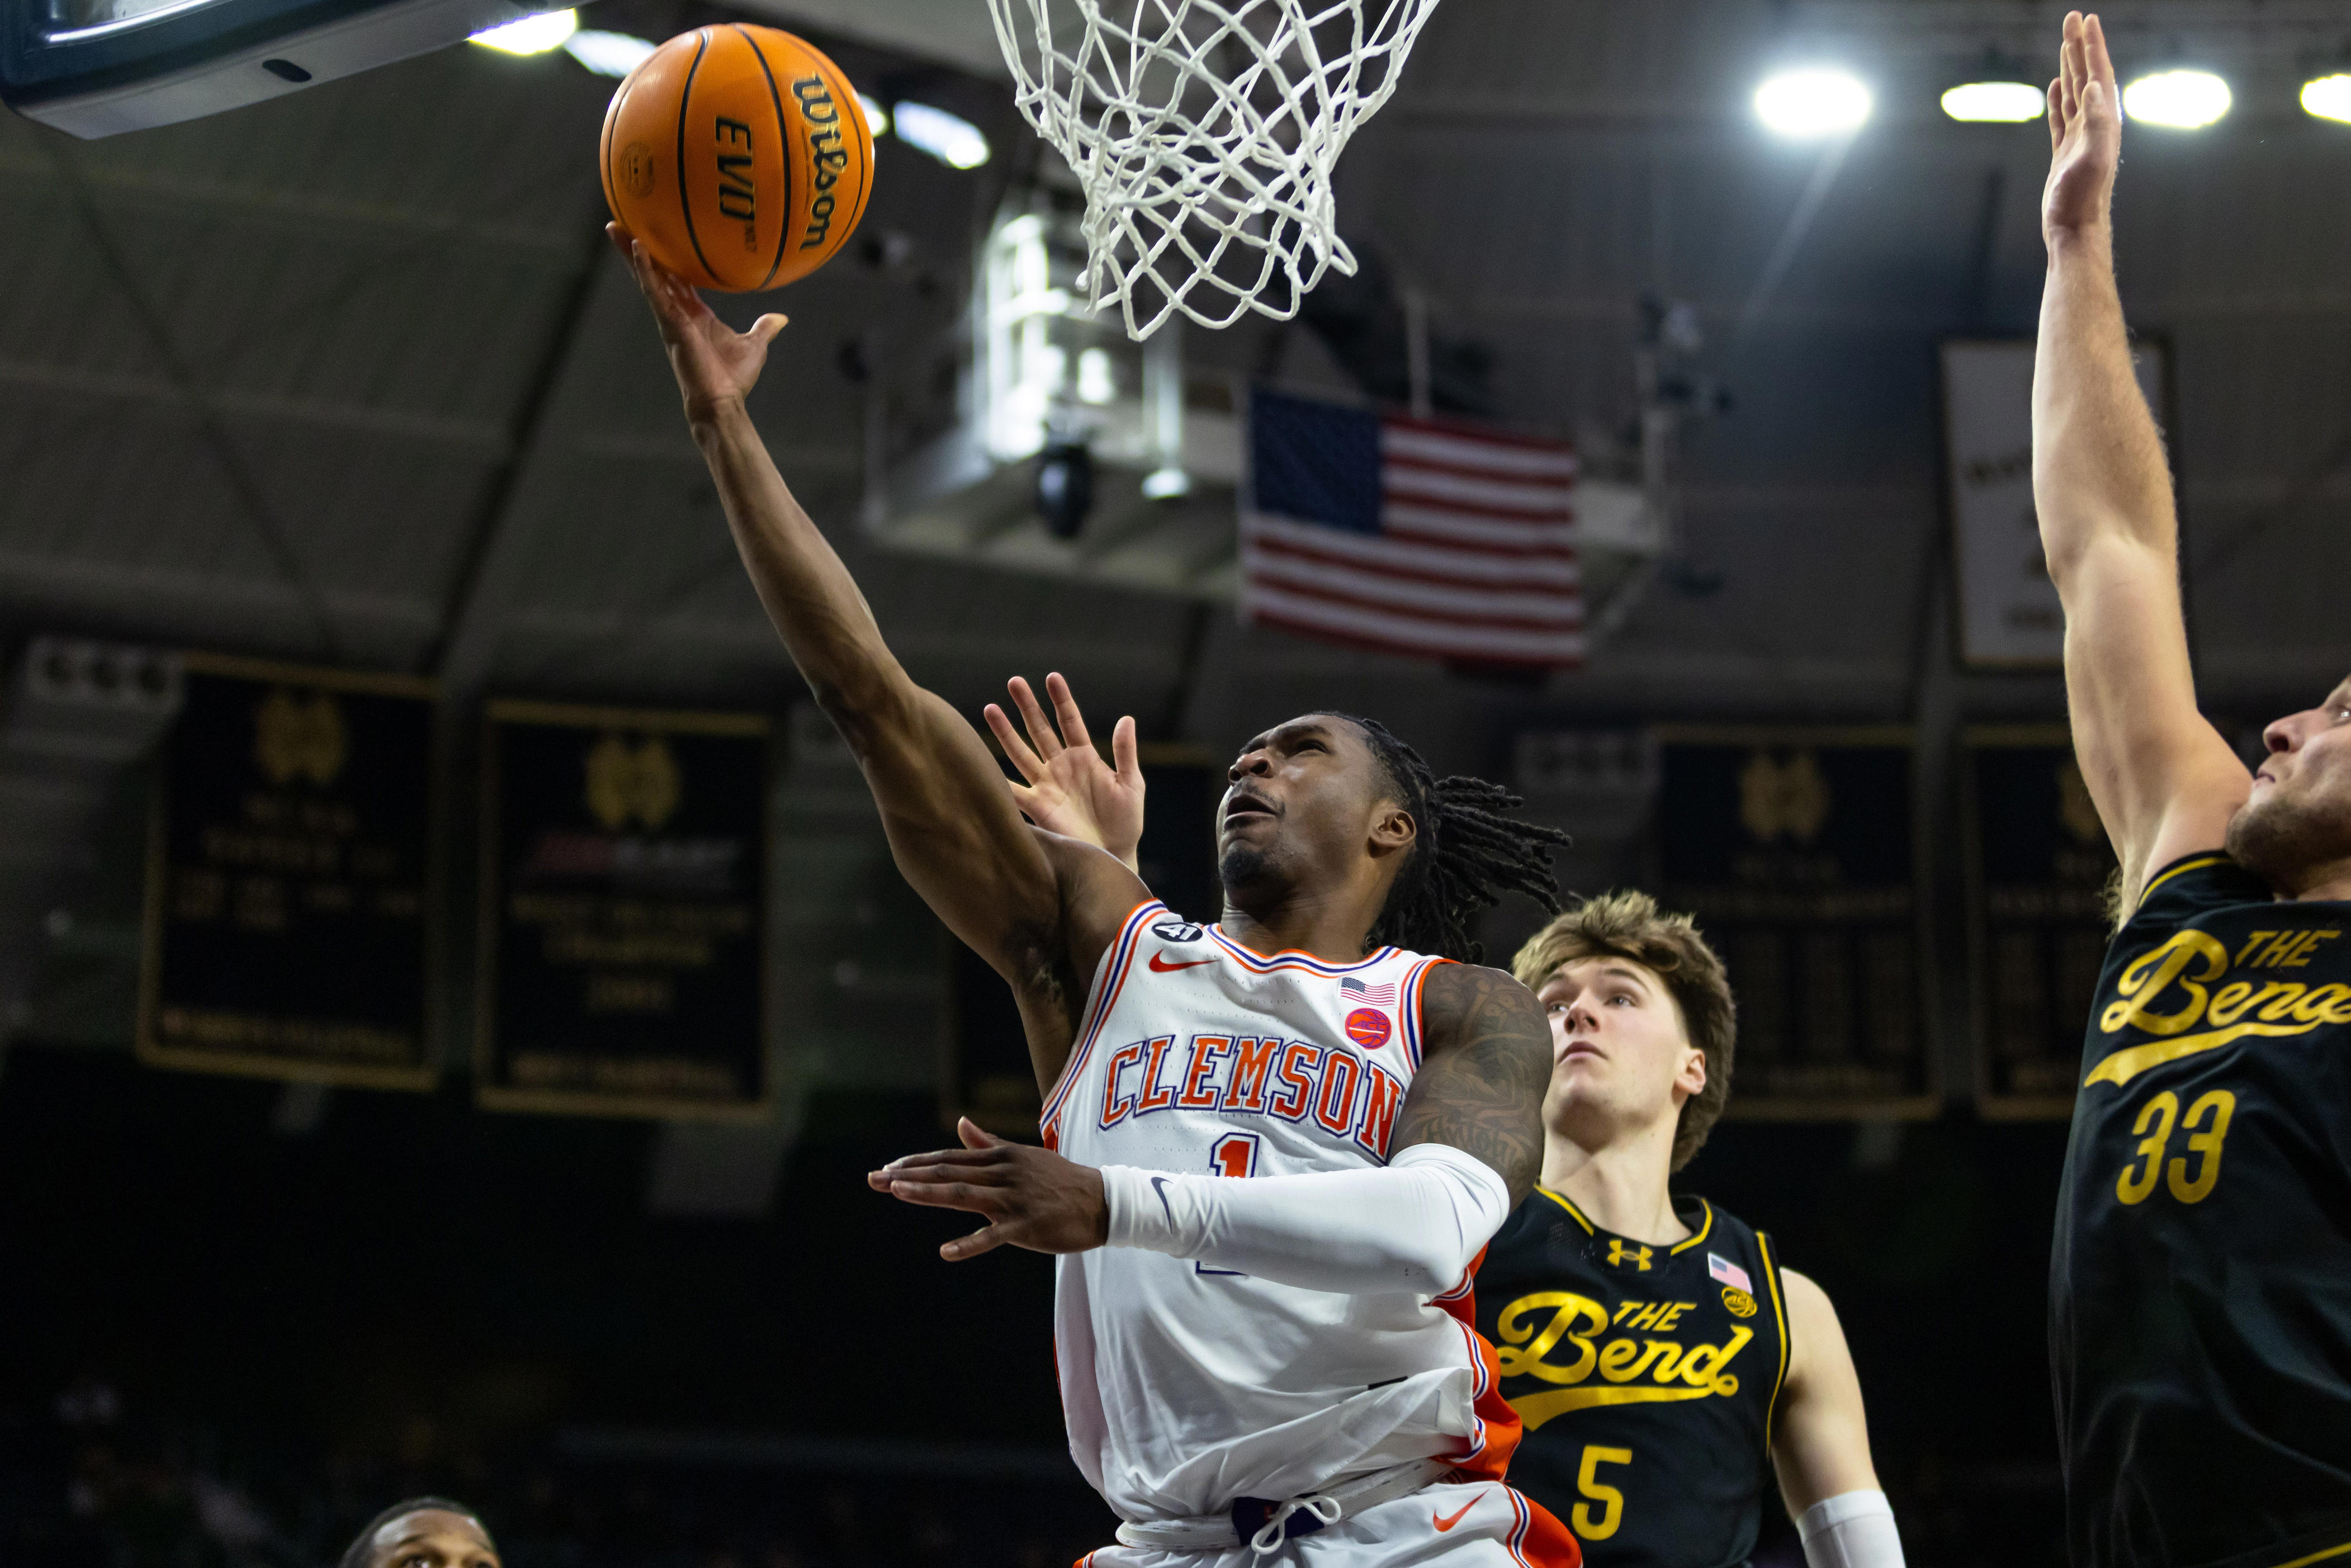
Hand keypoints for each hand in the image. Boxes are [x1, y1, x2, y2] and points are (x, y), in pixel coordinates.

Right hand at [608, 222, 785, 421]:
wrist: (722, 401)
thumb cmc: (734, 378)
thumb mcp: (754, 345)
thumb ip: (763, 329)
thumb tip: (781, 319)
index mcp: (695, 314)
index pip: (676, 280)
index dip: (665, 261)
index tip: (654, 240)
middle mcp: (678, 312)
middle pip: (654, 274)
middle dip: (636, 251)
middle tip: (619, 224)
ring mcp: (670, 317)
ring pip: (647, 278)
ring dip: (631, 253)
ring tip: (615, 227)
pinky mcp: (670, 323)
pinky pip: (655, 291)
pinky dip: (646, 270)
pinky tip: (639, 249)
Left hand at [868, 1117, 1109, 1260]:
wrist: (1103, 1201)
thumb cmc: (1060, 1180)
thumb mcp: (1022, 1156)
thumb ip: (989, 1143)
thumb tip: (961, 1124)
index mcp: (1000, 1157)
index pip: (948, 1158)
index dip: (916, 1163)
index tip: (886, 1168)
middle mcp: (1002, 1173)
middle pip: (948, 1173)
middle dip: (908, 1175)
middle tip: (875, 1179)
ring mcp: (1013, 1198)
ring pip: (963, 1195)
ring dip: (928, 1193)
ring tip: (896, 1193)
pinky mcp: (1027, 1224)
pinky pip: (994, 1235)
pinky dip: (969, 1244)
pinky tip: (946, 1252)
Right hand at [983, 673, 1143, 869]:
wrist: (1115, 853)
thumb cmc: (1126, 820)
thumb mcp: (1131, 783)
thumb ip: (1125, 752)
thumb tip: (1126, 718)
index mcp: (1085, 756)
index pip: (1070, 720)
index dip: (1061, 699)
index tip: (1052, 677)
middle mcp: (1061, 766)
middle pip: (1040, 729)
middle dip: (1027, 706)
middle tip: (1014, 681)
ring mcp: (1047, 784)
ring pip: (1021, 751)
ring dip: (1006, 731)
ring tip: (991, 708)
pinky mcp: (1038, 806)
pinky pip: (1014, 790)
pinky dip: (998, 778)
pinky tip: (982, 761)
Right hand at [2043, 12, 2119, 246]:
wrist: (2074, 228)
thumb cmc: (2083, 198)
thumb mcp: (2093, 156)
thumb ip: (2096, 120)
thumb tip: (2093, 85)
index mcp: (2104, 121)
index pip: (2098, 74)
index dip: (2093, 46)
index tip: (2087, 19)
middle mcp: (2095, 125)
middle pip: (2086, 76)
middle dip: (2080, 46)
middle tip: (2073, 18)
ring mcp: (2079, 138)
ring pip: (2073, 92)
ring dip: (2070, 66)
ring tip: (2065, 43)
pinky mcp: (2065, 152)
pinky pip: (2061, 116)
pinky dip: (2058, 97)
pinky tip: (2055, 85)